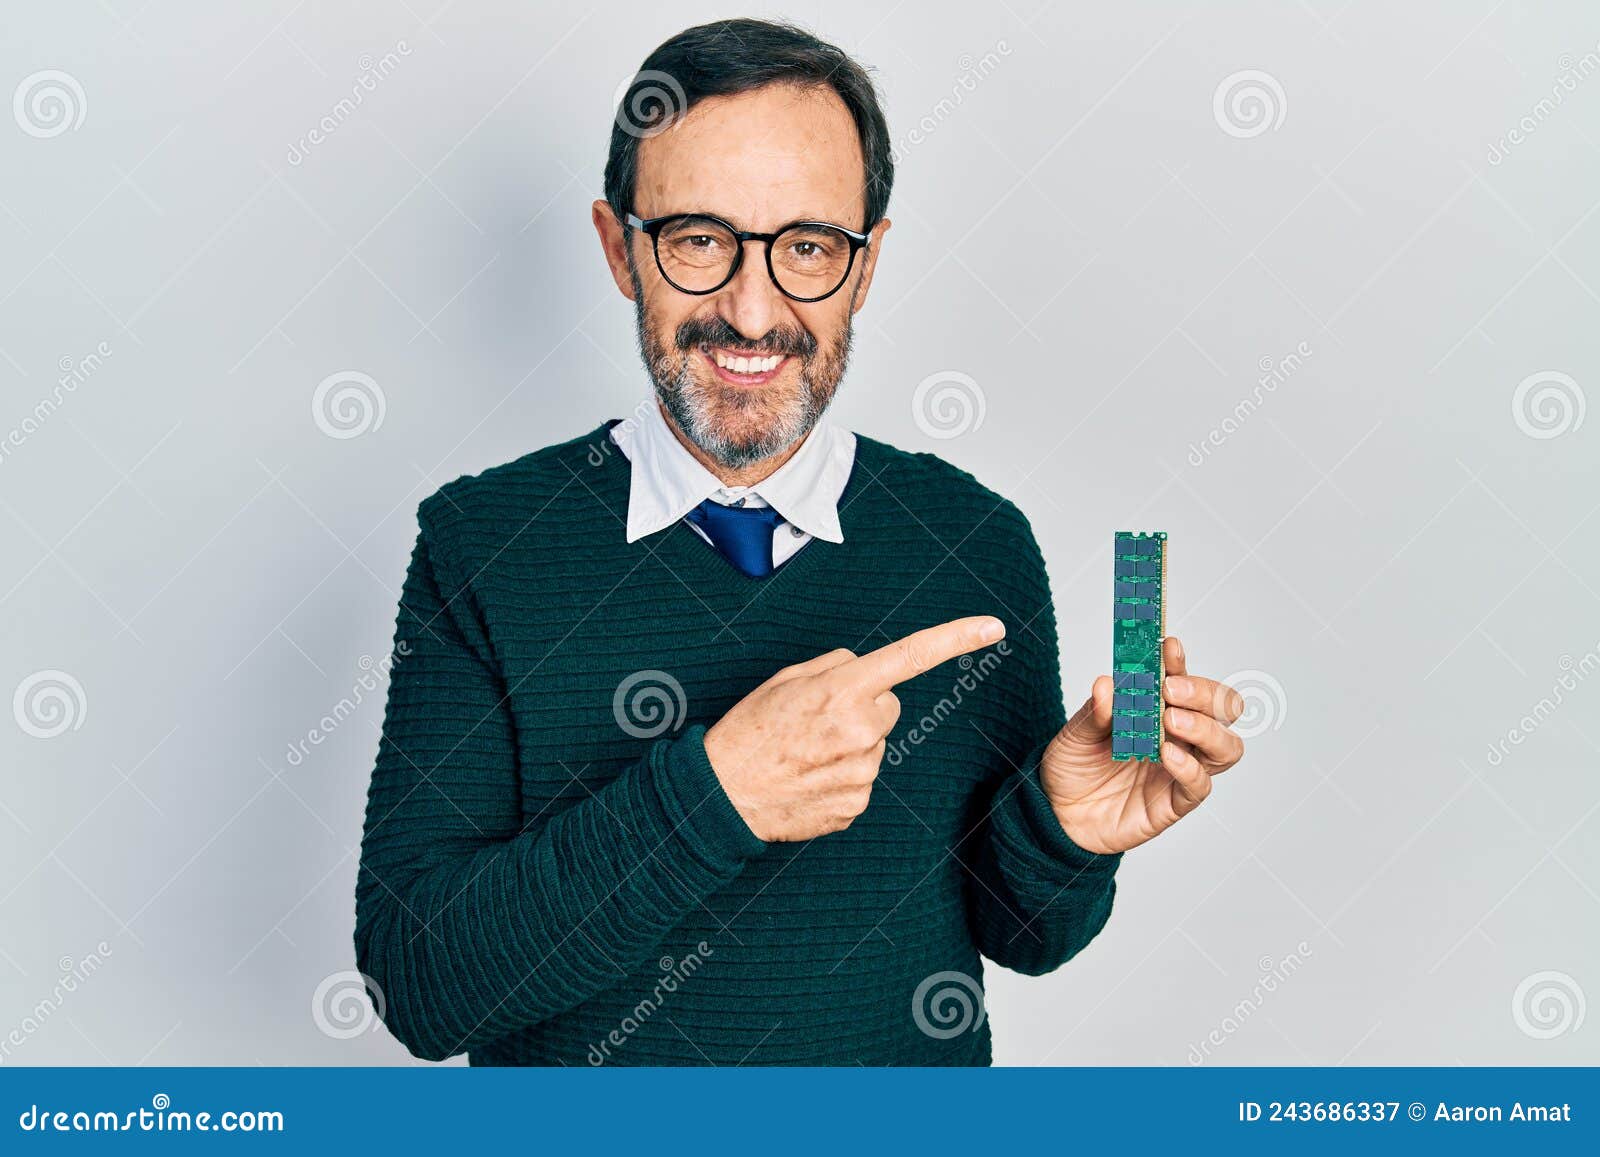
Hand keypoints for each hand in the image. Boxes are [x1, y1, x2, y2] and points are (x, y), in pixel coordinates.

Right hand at [704, 616, 1006, 841]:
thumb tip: (866, 668)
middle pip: (888, 706)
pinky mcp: (857, 806)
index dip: (955, 639)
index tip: (992, 628)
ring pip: (875, 745)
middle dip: (862, 708)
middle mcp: (861, 731)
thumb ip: (834, 666)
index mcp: (842, 690)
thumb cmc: (749, 733)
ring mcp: (862, 773)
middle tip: (816, 723)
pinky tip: (809, 779)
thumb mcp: (784, 680)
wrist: (720, 797)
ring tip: (806, 754)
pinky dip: (841, 778)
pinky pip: (863, 780)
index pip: (911, 656)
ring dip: (849, 745)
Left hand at [1040, 637, 1245, 854]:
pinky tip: (1167, 755)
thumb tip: (1108, 684)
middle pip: (1222, 709)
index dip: (1180, 662)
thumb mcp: (1074, 734)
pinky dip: (1190, 768)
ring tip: (1172, 720)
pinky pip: (1200, 786)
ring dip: (1207, 729)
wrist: (1056, 815)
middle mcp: (1177, 737)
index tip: (1168, 646)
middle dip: (1206, 693)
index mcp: (1155, 711)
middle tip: (1172, 690)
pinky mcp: (1173, 803)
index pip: (1183, 680)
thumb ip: (1094, 712)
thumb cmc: (1072, 768)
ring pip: (1226, 747)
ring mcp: (1180, 770)